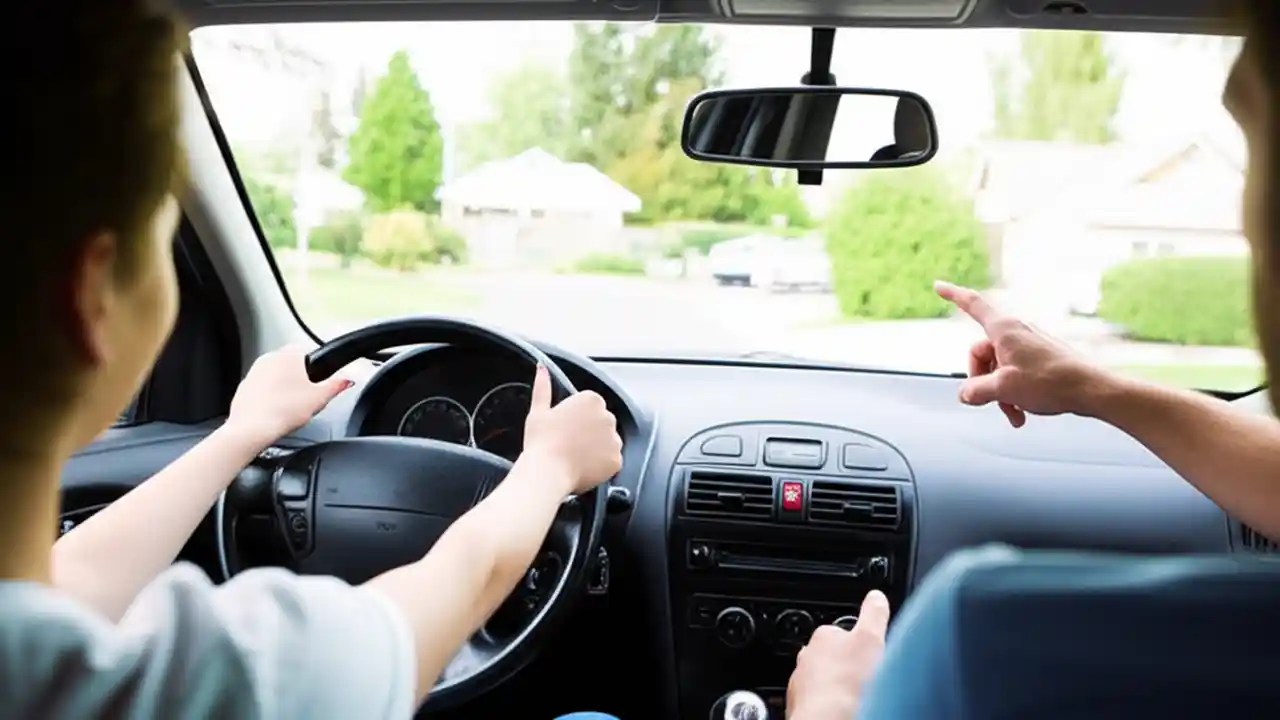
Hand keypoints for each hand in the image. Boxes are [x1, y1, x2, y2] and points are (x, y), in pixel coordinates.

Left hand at [227, 345, 352, 444]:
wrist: (252, 428)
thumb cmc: (283, 411)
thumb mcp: (320, 398)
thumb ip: (336, 385)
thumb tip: (347, 379)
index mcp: (289, 355)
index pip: (307, 350)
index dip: (315, 367)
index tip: (317, 381)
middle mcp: (269, 358)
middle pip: (290, 363)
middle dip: (299, 377)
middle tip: (306, 397)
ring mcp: (254, 372)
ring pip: (275, 375)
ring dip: (282, 386)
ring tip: (289, 406)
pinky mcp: (244, 387)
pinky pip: (261, 388)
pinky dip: (268, 396)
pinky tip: (275, 410)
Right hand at [522, 365, 622, 494]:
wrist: (547, 473)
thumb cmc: (541, 442)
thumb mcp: (538, 411)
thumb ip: (543, 387)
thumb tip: (542, 367)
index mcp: (591, 400)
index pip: (590, 406)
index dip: (577, 419)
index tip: (566, 428)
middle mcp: (608, 416)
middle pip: (601, 422)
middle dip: (590, 432)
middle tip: (569, 443)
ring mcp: (614, 439)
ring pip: (608, 441)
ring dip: (597, 447)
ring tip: (576, 456)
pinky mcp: (617, 459)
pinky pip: (611, 460)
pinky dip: (601, 464)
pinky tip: (584, 466)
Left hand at [786, 591, 890, 719]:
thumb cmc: (849, 682)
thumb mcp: (871, 639)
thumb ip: (874, 614)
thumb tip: (876, 596)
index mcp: (824, 637)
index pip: (842, 632)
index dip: (860, 643)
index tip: (871, 653)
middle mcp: (807, 658)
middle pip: (831, 658)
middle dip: (846, 666)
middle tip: (866, 679)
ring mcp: (801, 684)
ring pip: (823, 682)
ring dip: (837, 688)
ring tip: (857, 698)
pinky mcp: (800, 708)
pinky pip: (818, 704)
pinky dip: (829, 707)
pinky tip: (844, 710)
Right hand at [935, 281, 1111, 426]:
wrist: (1091, 390)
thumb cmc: (1052, 383)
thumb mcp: (1004, 389)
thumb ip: (976, 391)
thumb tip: (964, 394)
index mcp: (1004, 330)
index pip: (973, 305)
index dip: (953, 295)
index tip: (938, 286)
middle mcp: (1016, 332)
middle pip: (981, 353)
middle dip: (982, 380)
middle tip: (993, 400)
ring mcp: (1029, 345)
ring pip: (998, 367)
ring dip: (999, 392)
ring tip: (1013, 412)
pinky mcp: (1039, 358)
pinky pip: (1014, 372)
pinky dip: (1013, 392)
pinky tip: (1021, 412)